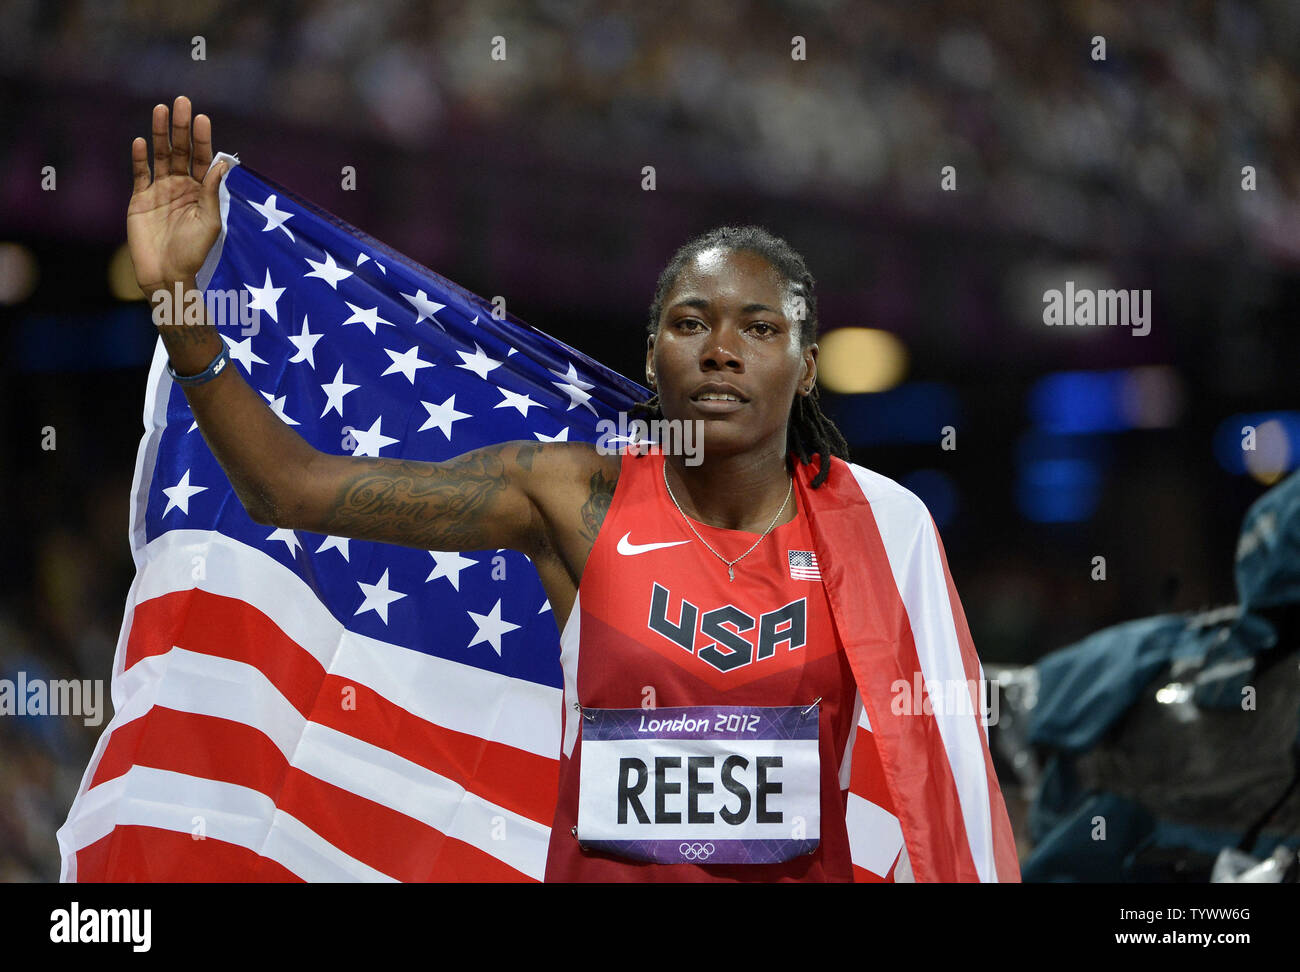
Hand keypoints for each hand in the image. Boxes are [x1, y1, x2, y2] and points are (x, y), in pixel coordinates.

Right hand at [127, 95, 227, 296]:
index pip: (202, 158)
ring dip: (159, 133)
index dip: (202, 139)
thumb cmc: (193, 252)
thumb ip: (211, 192)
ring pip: (159, 156)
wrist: (166, 274)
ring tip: (161, 110)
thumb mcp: (209, 222)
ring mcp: (159, 190)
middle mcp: (181, 186)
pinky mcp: (139, 198)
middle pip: (180, 150)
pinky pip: (140, 174)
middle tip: (181, 102)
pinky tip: (141, 141)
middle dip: (180, 127)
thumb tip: (223, 164)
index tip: (202, 118)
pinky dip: (139, 158)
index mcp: (201, 191)